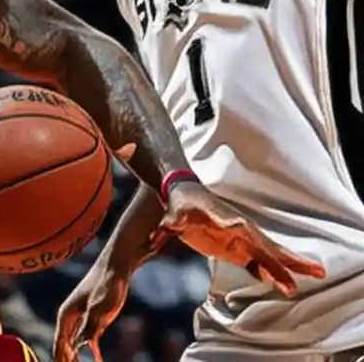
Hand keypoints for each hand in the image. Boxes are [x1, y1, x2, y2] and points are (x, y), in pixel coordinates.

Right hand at [53, 253, 132, 361]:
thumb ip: (90, 327)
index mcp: (67, 315)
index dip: (61, 359)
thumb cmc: (106, 284)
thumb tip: (81, 346)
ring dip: (76, 356)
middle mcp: (71, 317)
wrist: (116, 267)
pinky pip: (87, 338)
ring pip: (74, 342)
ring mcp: (81, 317)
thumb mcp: (99, 308)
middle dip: (66, 359)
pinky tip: (96, 357)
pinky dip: (89, 349)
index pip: (60, 343)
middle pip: (65, 345)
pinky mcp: (93, 317)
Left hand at [156, 182, 326, 295]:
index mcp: (229, 220)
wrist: (180, 192)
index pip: (251, 237)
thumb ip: (168, 225)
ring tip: (309, 279)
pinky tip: (278, 284)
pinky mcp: (233, 246)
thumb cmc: (179, 202)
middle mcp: (240, 229)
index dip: (264, 251)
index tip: (280, 263)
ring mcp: (239, 239)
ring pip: (267, 255)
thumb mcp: (173, 213)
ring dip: (285, 269)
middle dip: (288, 262)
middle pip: (269, 248)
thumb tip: (162, 233)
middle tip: (315, 273)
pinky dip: (266, 272)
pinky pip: (254, 261)